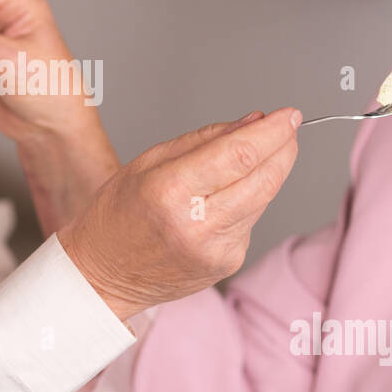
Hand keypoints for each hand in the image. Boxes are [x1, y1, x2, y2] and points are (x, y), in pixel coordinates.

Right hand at [58, 107, 300, 321]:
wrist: (101, 276)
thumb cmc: (117, 215)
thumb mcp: (147, 162)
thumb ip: (203, 139)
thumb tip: (252, 122)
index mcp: (170, 191)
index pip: (240, 154)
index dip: (273, 131)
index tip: (289, 114)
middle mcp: (197, 223)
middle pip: (264, 178)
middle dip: (284, 148)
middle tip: (288, 128)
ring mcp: (216, 249)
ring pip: (263, 199)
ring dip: (270, 172)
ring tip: (258, 155)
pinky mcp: (226, 264)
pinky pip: (250, 222)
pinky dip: (249, 201)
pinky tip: (229, 196)